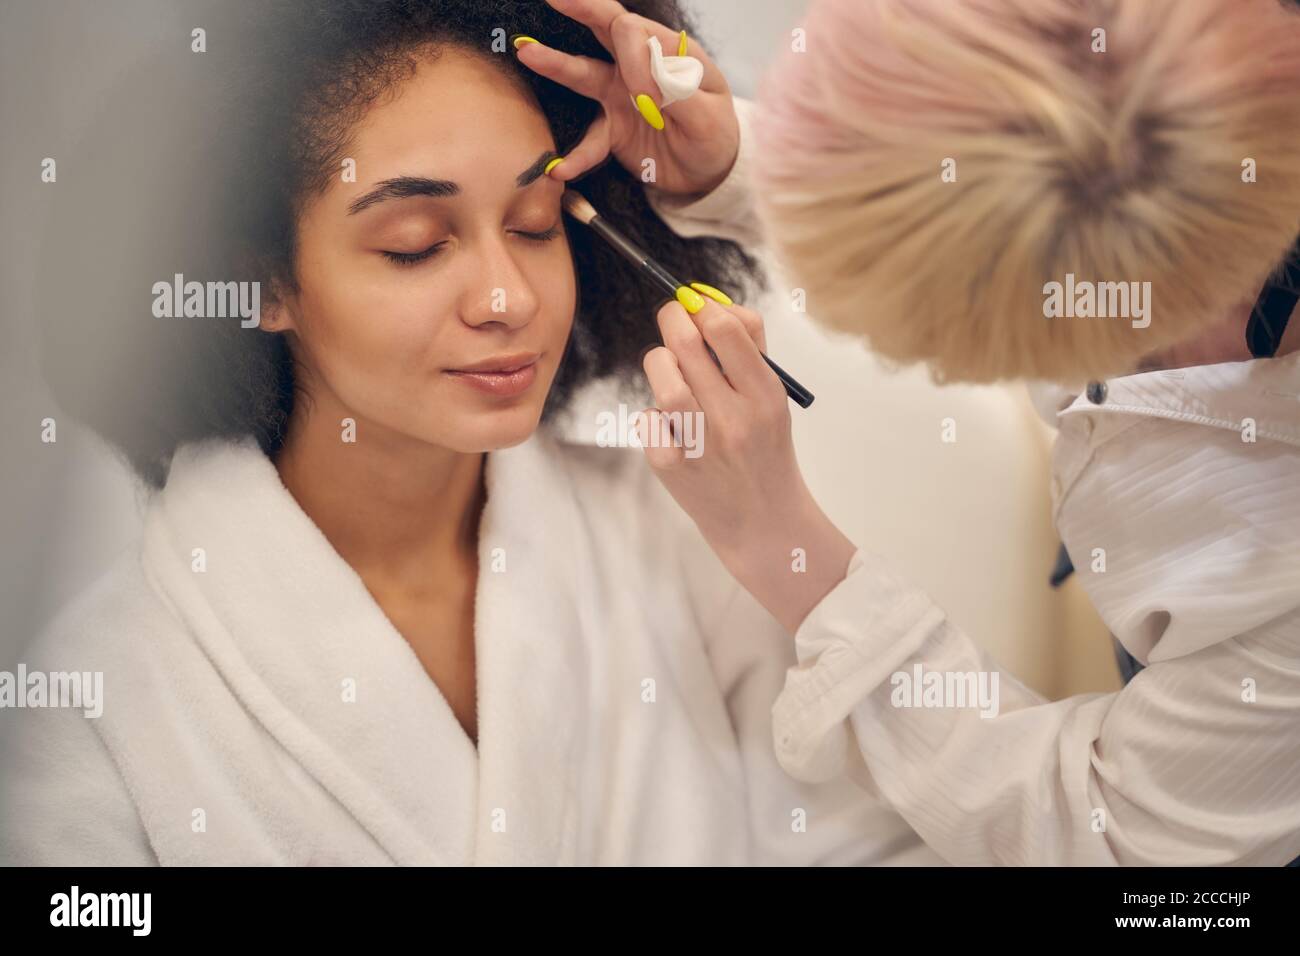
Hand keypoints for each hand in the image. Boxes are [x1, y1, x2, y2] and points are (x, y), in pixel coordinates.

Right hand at [513, 0, 740, 197]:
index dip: (630, 56)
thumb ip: (678, 92)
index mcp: (669, 53)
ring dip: (555, 64)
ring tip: (526, 52)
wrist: (709, 175)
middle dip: (580, 8)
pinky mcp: (611, 128)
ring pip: (583, 73)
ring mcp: (621, 96)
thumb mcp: (708, 117)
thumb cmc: (716, 137)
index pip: (635, 33)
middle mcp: (640, 67)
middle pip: (605, 28)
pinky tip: (561, 169)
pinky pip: (587, 139)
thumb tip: (647, 69)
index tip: (647, 95)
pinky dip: (575, 155)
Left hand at [639, 297, 856, 632]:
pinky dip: (655, 416)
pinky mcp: (671, 466)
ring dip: (661, 364)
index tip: (695, 305)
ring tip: (674, 374)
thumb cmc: (763, 446)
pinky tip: (674, 427)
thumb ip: (748, 345)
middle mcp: (733, 417)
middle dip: (672, 319)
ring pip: (660, 375)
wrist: (763, 521)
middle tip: (673, 317)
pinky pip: (646, 417)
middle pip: (684, 343)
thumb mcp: (773, 396)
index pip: (725, 329)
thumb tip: (708, 301)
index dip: (701, 307)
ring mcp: (699, 444)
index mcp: (764, 394)